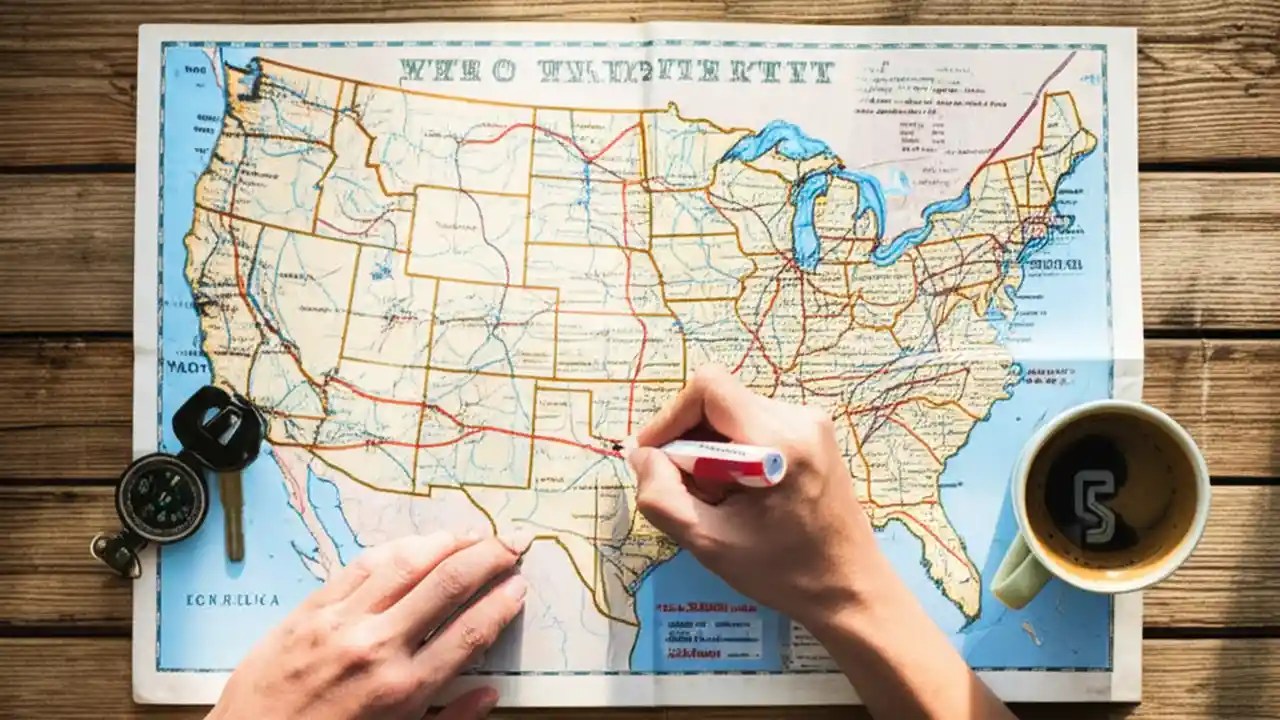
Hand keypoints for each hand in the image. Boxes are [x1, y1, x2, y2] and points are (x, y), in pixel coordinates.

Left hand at [208, 532, 529, 719]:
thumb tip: (489, 694)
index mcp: (403, 690)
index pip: (471, 630)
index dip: (503, 602)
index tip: (519, 585)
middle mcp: (377, 648)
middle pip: (449, 584)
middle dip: (490, 556)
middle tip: (514, 542)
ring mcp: (341, 623)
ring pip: (407, 562)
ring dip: (448, 541)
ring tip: (474, 534)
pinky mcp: (310, 610)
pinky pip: (361, 565)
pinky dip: (397, 549)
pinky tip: (418, 544)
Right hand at [629, 365, 879, 627]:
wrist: (850, 587)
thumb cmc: (783, 573)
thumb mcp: (709, 543)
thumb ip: (662, 495)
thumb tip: (640, 454)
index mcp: (778, 441)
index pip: (708, 387)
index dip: (669, 417)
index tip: (652, 457)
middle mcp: (799, 417)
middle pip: (719, 400)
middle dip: (689, 440)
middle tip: (686, 489)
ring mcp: (812, 421)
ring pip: (734, 412)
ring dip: (710, 448)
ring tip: (717, 497)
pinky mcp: (815, 431)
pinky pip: (754, 423)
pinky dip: (733, 450)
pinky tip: (741, 491)